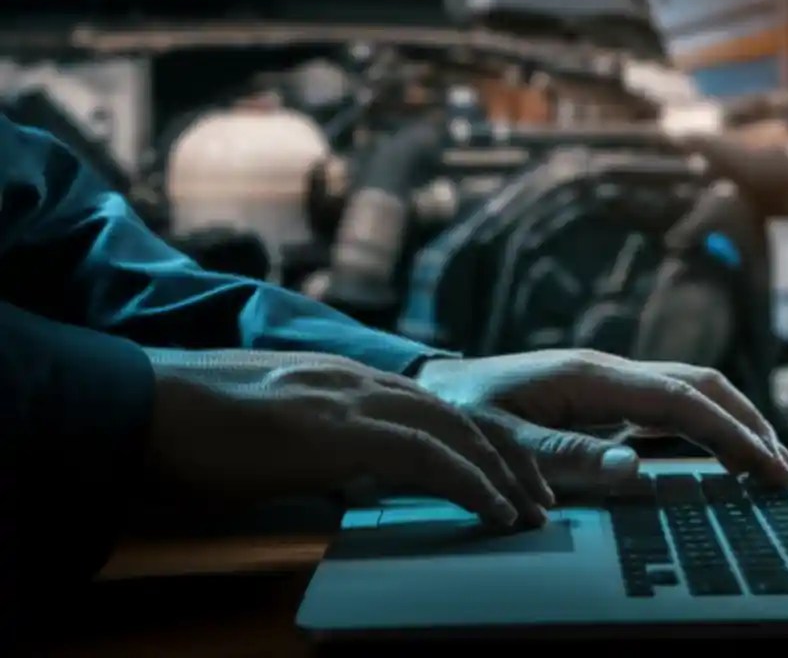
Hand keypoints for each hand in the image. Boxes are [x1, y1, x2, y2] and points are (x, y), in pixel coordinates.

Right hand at [143, 349, 551, 526]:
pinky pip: (425, 456)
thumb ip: (327, 445)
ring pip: (455, 431)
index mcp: (346, 378)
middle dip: (508, 458)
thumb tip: (356, 477)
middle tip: (540, 499)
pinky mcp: (338, 428)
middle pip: (460, 415)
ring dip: (502, 474)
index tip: (509, 478)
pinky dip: (469, 484)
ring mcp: (350, 398)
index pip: (435, 407)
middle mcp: (359, 379)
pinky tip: (493, 511)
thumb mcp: (280, 435)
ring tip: (529, 512)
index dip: (479, 442)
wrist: (145, 406)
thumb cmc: (198, 429)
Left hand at [415, 349, 787, 491]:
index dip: (731, 433)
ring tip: (768, 465)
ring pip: (690, 391)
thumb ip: (563, 458)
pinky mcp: (604, 396)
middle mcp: (610, 371)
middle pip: (700, 386)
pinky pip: (667, 407)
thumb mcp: (500, 443)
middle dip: (748, 424)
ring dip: (732, 423)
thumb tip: (634, 472)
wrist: (435, 390)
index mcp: (593, 378)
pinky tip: (719, 454)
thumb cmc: (462, 419)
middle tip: (785, 472)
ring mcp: (610, 381)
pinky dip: (704, 428)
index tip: (769, 467)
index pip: (681, 401)